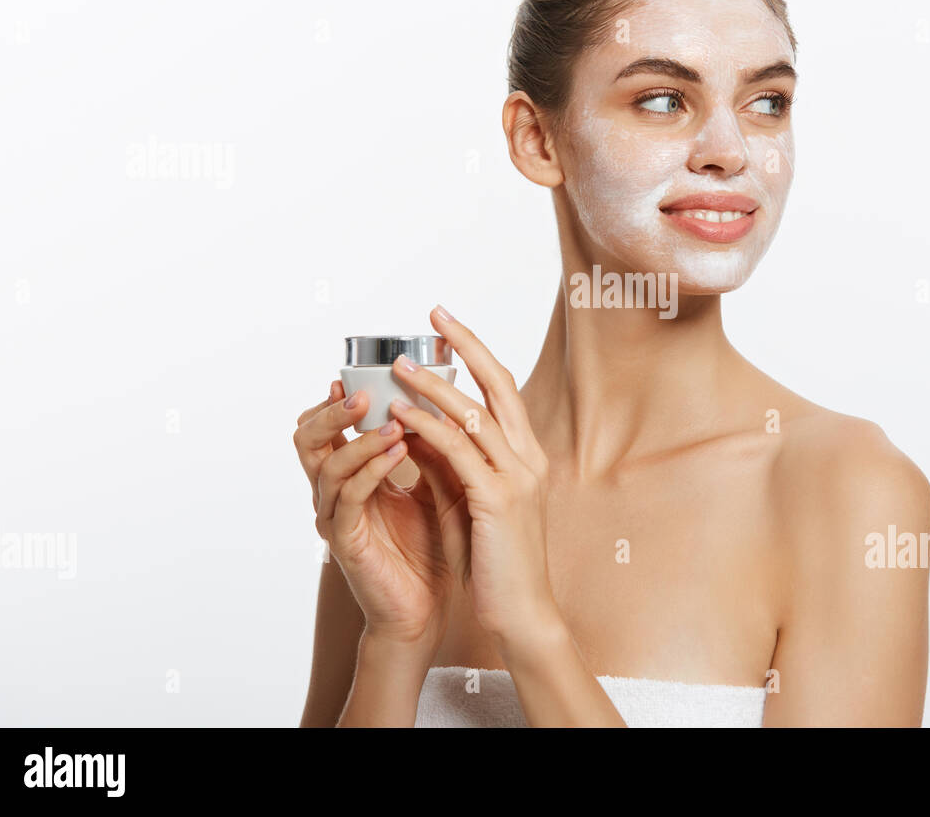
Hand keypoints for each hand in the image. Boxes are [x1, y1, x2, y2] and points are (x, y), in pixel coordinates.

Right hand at [293, 380, 451, 646]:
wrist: (426, 609)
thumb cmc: (428, 548)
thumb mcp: (434, 485)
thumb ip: (431, 447)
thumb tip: (446, 398)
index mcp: (351, 475)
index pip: (326, 425)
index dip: (338, 398)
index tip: (368, 372)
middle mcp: (334, 493)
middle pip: (306, 438)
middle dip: (331, 410)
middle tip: (364, 392)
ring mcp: (335, 517)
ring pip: (325, 464)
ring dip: (359, 438)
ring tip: (393, 420)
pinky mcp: (345, 542)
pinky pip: (347, 499)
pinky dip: (370, 471)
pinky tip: (398, 453)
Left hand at [388, 305, 560, 650]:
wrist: (523, 614)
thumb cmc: (496, 563)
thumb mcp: (473, 502)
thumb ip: (453, 464)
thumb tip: (418, 427)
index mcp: (526, 457)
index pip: (503, 391)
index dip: (477, 354)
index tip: (447, 326)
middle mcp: (528, 459)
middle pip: (498, 385)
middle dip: (466, 345)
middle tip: (435, 315)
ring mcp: (517, 478)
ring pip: (474, 413)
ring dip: (434, 385)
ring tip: (401, 366)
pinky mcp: (498, 501)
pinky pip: (458, 452)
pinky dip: (428, 428)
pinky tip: (401, 416)